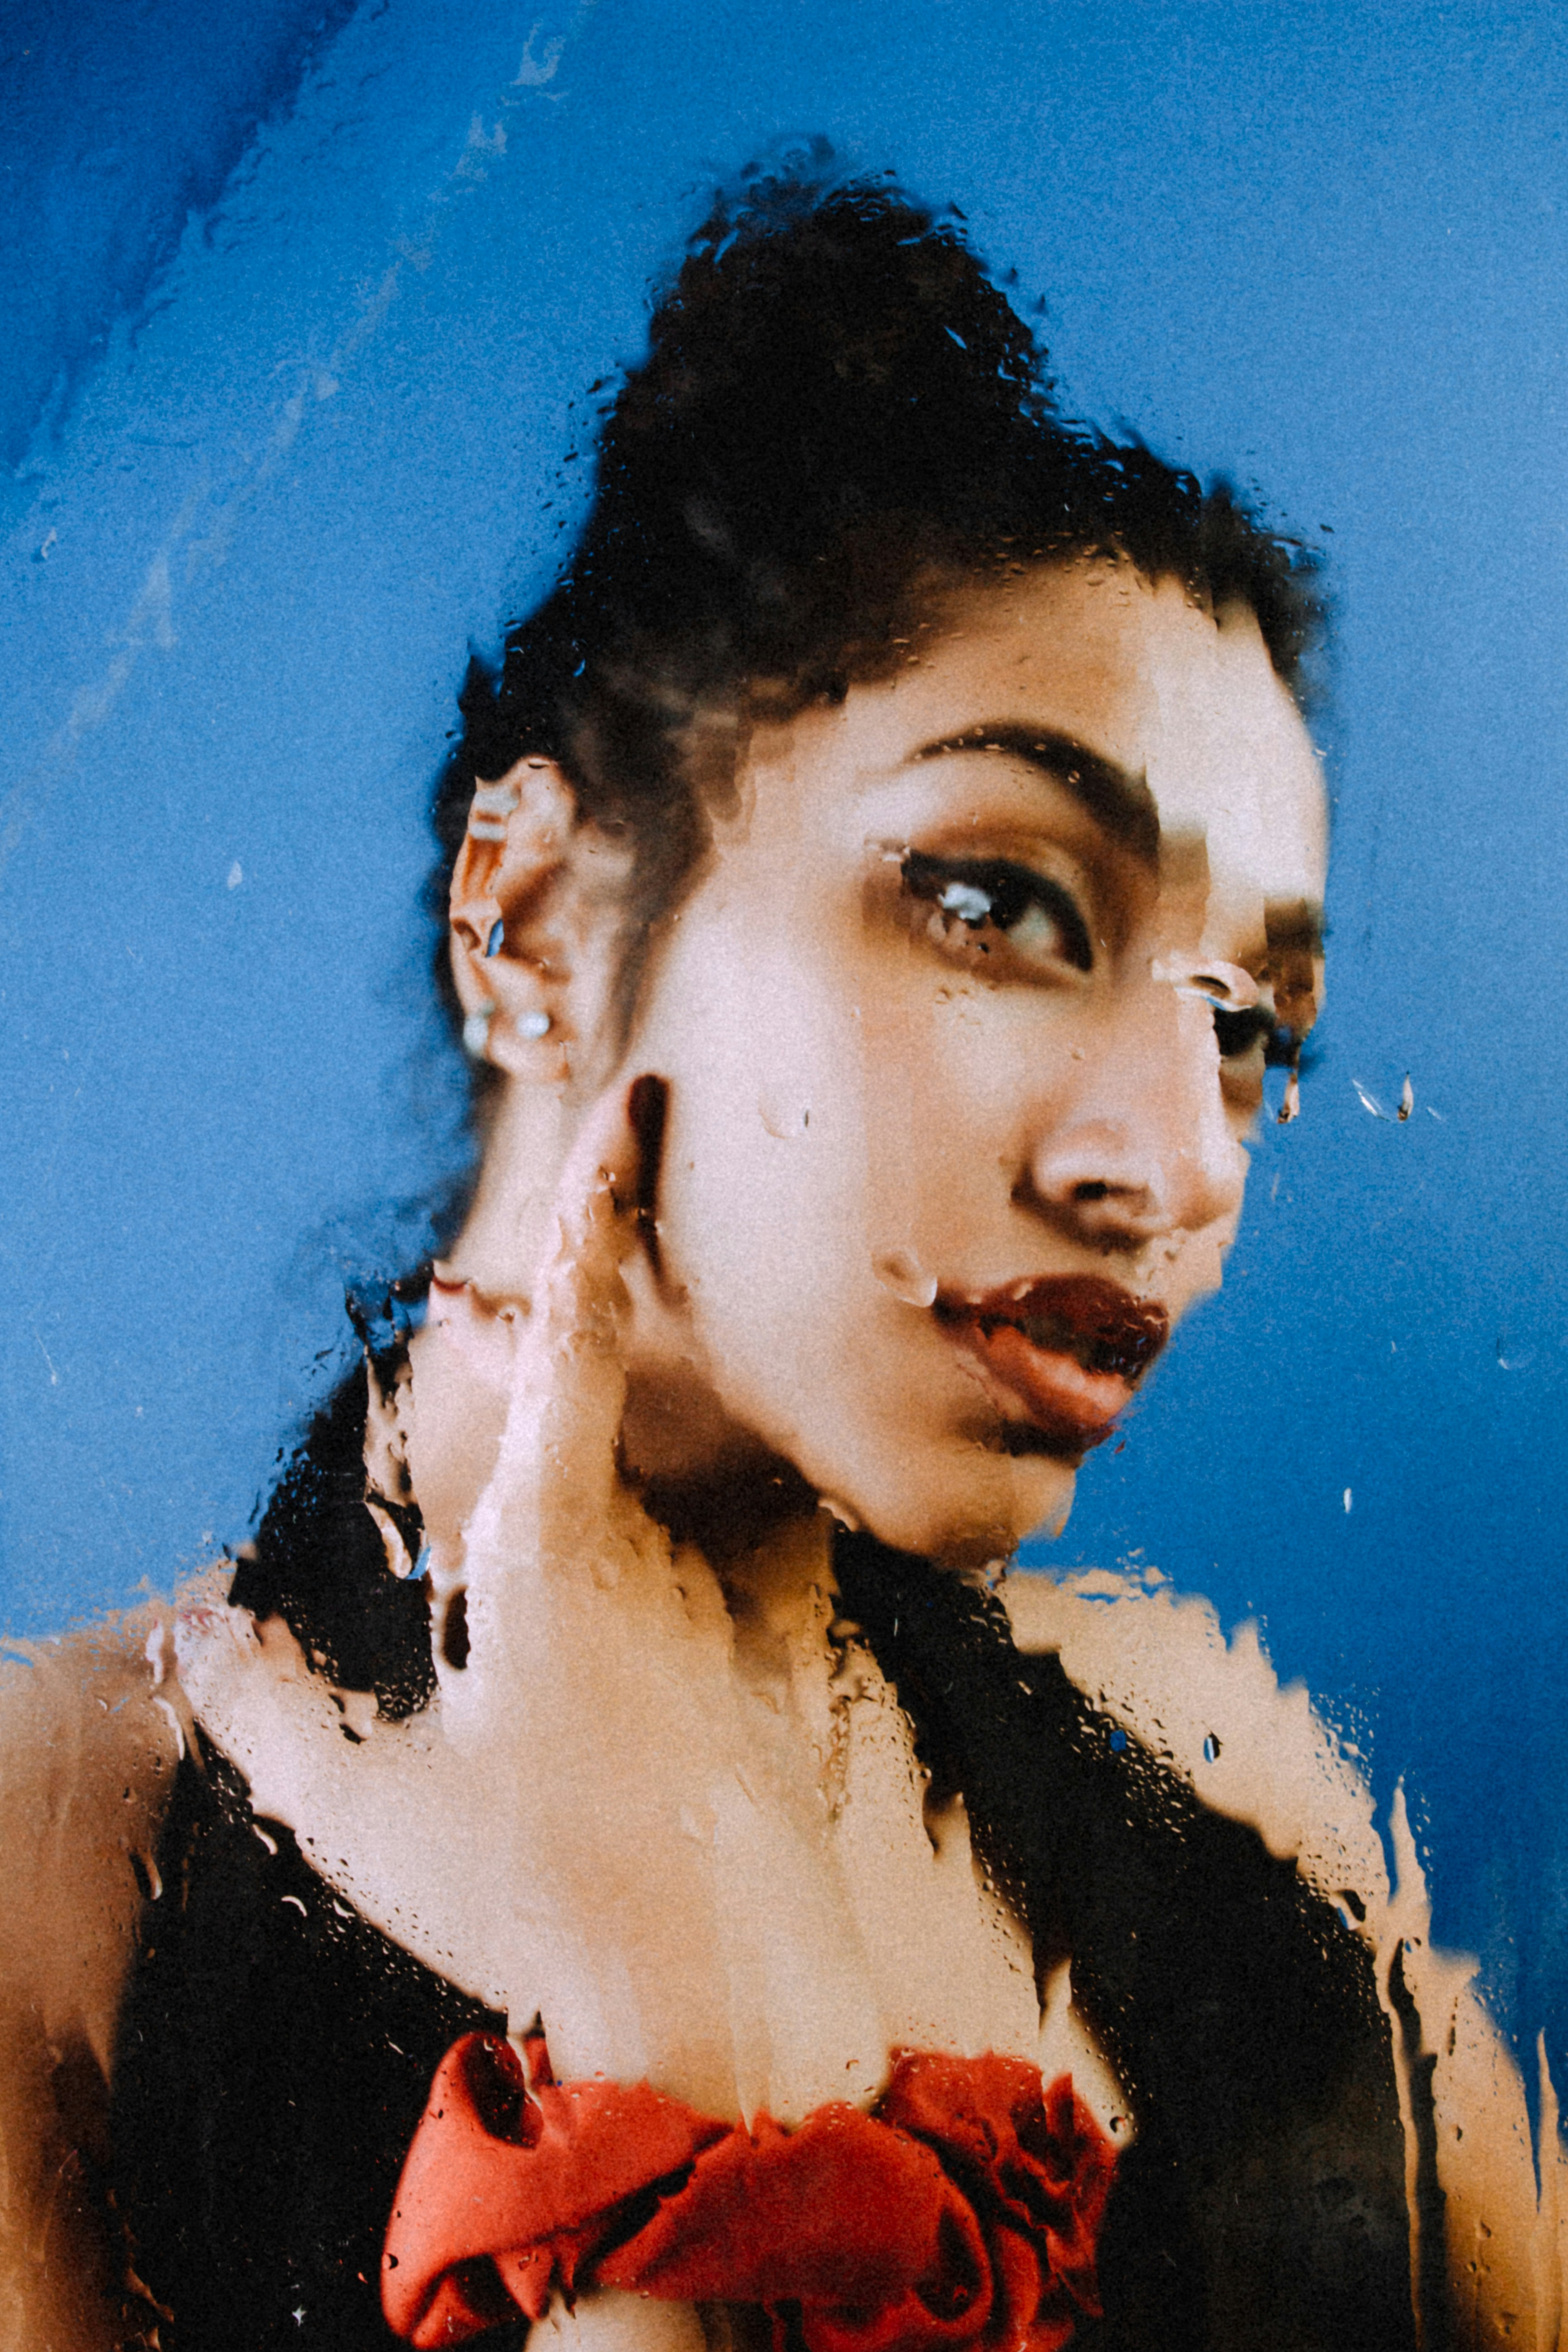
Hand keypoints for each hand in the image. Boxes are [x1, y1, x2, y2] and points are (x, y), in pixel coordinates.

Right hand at [178, 1080, 885, 2124]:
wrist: (723, 2005)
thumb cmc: (539, 1898)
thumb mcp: (366, 1811)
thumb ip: (267, 1708)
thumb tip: (195, 1631)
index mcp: (555, 1549)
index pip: (576, 1338)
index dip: (599, 1211)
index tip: (638, 1105)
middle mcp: (660, 1553)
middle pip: (609, 1409)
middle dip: (552, 1372)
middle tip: (492, 1363)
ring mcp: (733, 1608)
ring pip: (668, 1497)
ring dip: (610, 1496)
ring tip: (559, 1575)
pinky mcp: (784, 1671)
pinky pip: (750, 1569)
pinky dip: (699, 1563)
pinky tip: (658, 1625)